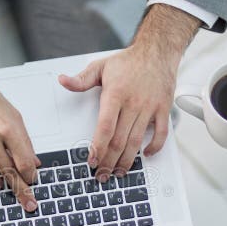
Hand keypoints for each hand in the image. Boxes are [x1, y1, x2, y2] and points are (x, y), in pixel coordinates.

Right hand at [0, 54, 39, 211]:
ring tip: (0, 184)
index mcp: (9, 129)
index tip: (32, 179)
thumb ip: (23, 141)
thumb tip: (33, 161)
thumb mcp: (13, 114)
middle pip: (9, 173)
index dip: (31, 175)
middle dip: (21, 189)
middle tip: (29, 202)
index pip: (25, 163)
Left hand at [58, 4, 200, 180]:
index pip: (105, 127)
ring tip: (118, 172)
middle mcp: (133, 103)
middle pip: (120, 140)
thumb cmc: (128, 61)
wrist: (157, 51)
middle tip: (101, 174)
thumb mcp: (100, 67)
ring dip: (127, 160)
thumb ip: (81, 79)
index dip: (98, 147)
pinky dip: (154, 147)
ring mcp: (150, 107)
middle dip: (109, 161)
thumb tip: (63, 81)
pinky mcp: (163, 109)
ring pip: (137, 141)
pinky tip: (145, 155)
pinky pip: (161, 133)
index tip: (91, 160)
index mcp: (115, 94)